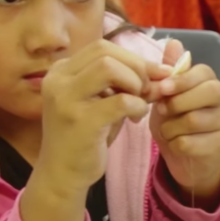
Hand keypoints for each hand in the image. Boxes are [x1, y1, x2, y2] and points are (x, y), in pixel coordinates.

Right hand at [36, 39, 153, 193]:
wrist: (62, 174)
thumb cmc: (85, 137)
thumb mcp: (102, 102)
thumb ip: (124, 83)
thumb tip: (162, 70)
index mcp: (61, 70)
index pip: (102, 46)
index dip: (133, 58)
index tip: (152, 75)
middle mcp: (57, 79)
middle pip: (106, 52)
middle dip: (136, 68)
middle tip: (147, 91)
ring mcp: (65, 98)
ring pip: (110, 68)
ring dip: (135, 83)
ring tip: (140, 103)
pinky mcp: (80, 120)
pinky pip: (120, 100)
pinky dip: (137, 106)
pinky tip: (136, 118)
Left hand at [147, 44, 219, 205]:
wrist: (183, 156)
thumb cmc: (174, 119)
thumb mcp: (167, 94)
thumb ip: (169, 71)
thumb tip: (173, 42)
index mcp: (211, 82)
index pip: (204, 73)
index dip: (182, 80)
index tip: (162, 89)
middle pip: (209, 93)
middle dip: (179, 101)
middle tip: (162, 110)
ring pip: (194, 119)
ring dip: (170, 127)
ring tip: (167, 129)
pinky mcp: (216, 147)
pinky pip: (189, 142)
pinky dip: (174, 144)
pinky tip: (175, 144)